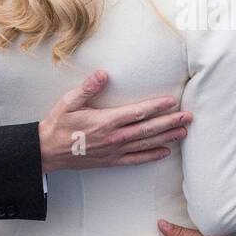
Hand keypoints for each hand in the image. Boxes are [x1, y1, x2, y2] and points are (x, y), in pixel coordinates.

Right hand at [38, 70, 191, 172]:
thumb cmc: (58, 125)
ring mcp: (114, 151)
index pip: (137, 112)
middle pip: (148, 129)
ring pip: (146, 144)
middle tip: (188, 117)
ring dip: (167, 138)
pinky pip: (136, 160)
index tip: (171, 102)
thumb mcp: (69, 102)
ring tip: (183, 132)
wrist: (48, 151)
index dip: (156, 107)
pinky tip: (165, 152)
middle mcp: (114, 137)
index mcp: (105, 121)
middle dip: (169, 122)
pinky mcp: (111, 161)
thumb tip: (103, 74)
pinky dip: (152, 156)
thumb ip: (87, 88)